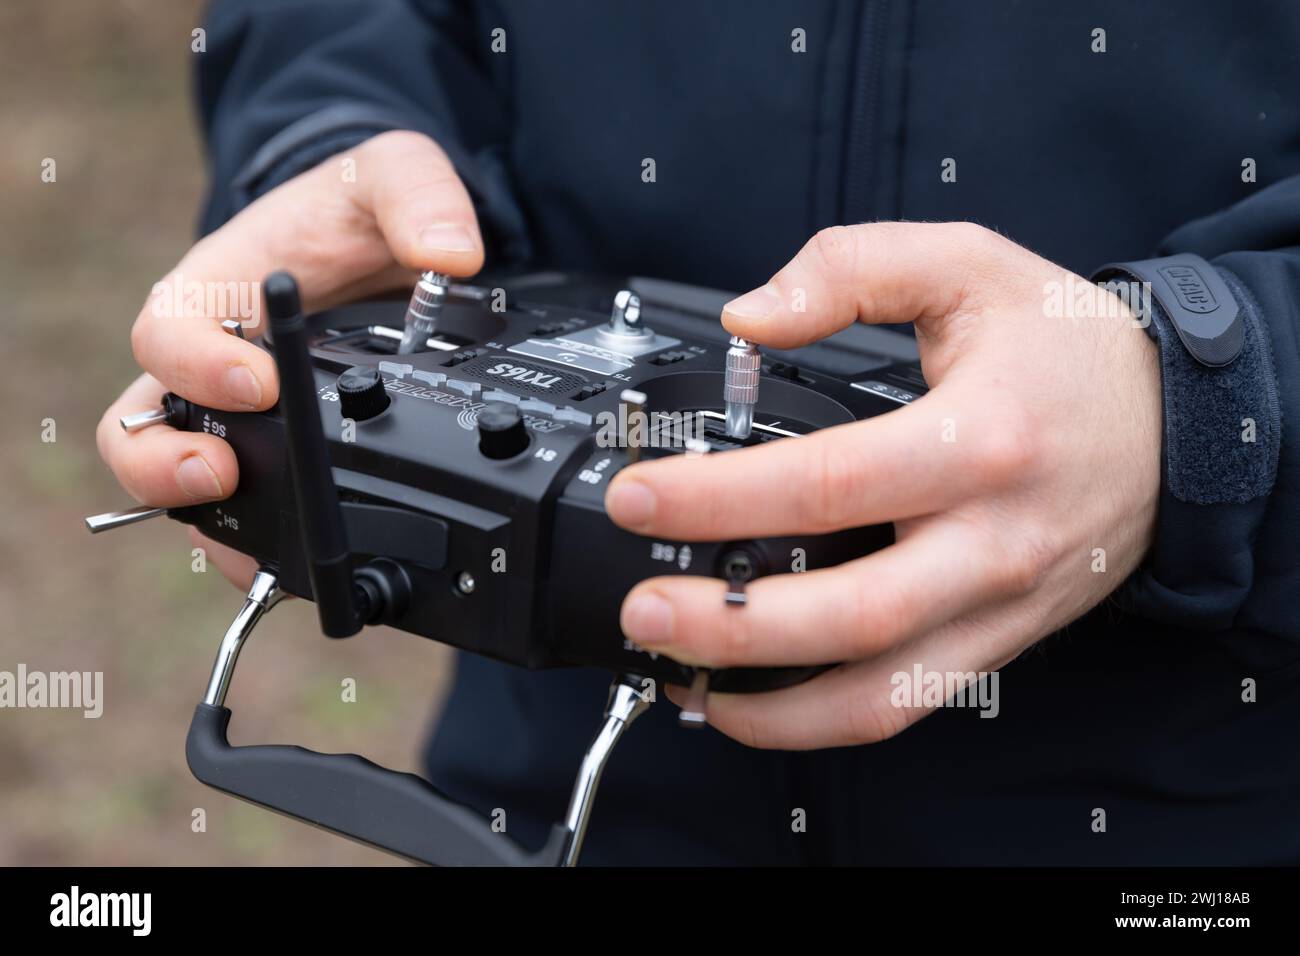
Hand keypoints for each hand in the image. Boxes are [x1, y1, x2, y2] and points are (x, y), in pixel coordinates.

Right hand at [96, 131, 482, 588]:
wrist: (381, 247)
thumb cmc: (358, 211)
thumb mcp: (394, 175)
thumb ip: (420, 198)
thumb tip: (450, 256)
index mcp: (218, 292)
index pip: (167, 332)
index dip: (196, 364)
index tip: (258, 382)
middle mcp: (211, 362)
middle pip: (142, 426)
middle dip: (164, 465)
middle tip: (220, 480)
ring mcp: (237, 417)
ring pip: (186, 486)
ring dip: (211, 525)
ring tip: (259, 552)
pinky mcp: (275, 456)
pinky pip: (252, 514)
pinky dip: (265, 545)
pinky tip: (303, 569)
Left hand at [605, 222, 1161, 747]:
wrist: (1173, 424)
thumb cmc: (1067, 350)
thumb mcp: (967, 265)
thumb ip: (850, 269)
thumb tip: (748, 317)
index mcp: (980, 440)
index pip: (828, 483)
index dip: (718, 500)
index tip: (640, 496)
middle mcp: (991, 541)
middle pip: (848, 613)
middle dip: (728, 624)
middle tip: (642, 609)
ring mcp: (995, 605)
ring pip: (875, 688)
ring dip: (766, 702)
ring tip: (678, 673)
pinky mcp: (993, 642)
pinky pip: (901, 702)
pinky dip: (817, 721)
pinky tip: (748, 701)